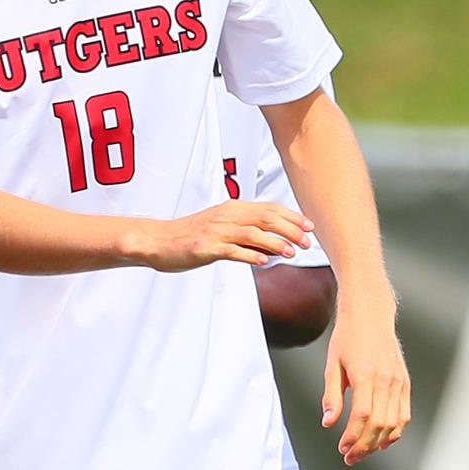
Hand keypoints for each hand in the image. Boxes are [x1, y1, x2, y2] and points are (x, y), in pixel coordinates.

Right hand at [132, 200, 310, 271]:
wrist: (159, 241)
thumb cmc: (191, 235)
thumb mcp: (221, 227)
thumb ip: (246, 233)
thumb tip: (275, 245)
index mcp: (232, 208)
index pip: (269, 208)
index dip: (292, 217)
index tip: (309, 227)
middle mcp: (227, 216)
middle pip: (266, 218)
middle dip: (290, 229)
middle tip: (307, 242)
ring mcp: (216, 231)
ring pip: (253, 233)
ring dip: (276, 242)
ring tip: (291, 252)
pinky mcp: (206, 247)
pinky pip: (233, 250)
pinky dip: (251, 255)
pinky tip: (264, 262)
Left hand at [321, 301, 408, 465]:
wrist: (370, 314)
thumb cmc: (347, 338)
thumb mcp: (332, 363)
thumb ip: (331, 395)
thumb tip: (328, 422)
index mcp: (365, 374)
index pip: (362, 415)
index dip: (353, 437)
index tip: (342, 448)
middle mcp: (386, 379)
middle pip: (379, 424)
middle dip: (364, 446)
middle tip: (350, 457)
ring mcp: (398, 381)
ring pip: (394, 423)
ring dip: (379, 442)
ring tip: (363, 451)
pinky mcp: (405, 382)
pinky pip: (404, 413)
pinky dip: (395, 431)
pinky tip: (383, 440)